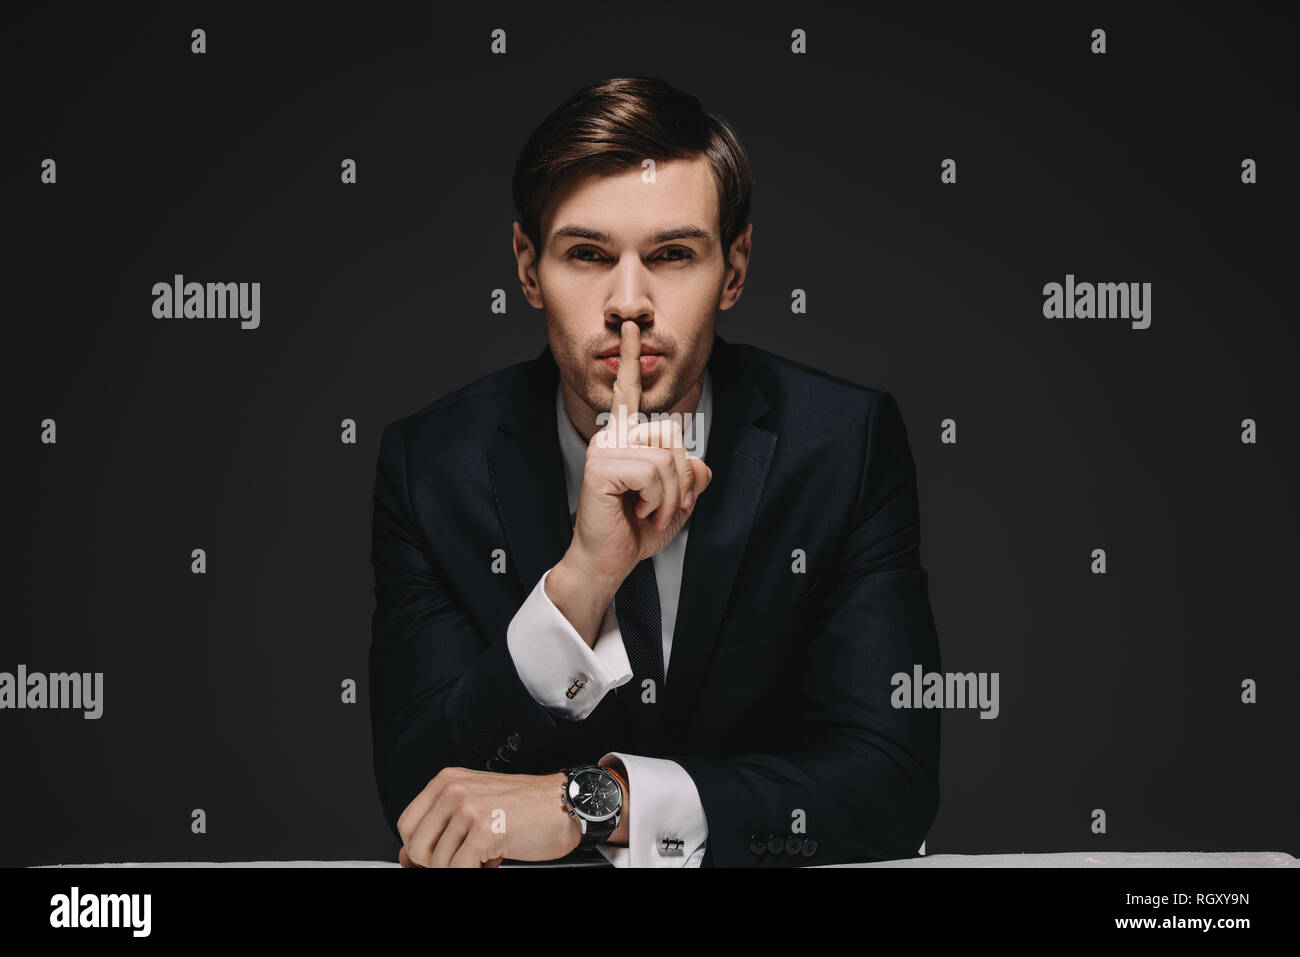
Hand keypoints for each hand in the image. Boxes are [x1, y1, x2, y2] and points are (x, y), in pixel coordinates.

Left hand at [396, 768, 580, 867]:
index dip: (418, 850)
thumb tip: (406, 856)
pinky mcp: (484, 830)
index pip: (407, 824)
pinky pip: (460, 870)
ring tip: (487, 854)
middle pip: (417, 848)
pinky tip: (494, 859)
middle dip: (439, 864)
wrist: (566, 804)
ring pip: (438, 864)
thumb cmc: (526, 806)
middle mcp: (454, 790)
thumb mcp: (475, 807)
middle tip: (466, 858)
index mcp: (448, 781)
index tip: (434, 859)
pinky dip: (477, 872)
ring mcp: (468, 809)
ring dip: (463, 867)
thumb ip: (440, 827)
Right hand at [569, 319, 713, 581]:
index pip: (631, 393)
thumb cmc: (636, 529)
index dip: (631, 359)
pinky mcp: (600, 465)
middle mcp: (612, 435)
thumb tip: (701, 464)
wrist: (610, 561)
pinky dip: (659, 501)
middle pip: (672, 432)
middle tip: (663, 506)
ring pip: (666, 456)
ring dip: (670, 495)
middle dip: (682, 477)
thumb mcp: (677, 500)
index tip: (631, 328)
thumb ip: (692, 476)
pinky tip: (639, 513)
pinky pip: (653, 472)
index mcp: (625, 436)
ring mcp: (603, 447)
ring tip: (649, 513)